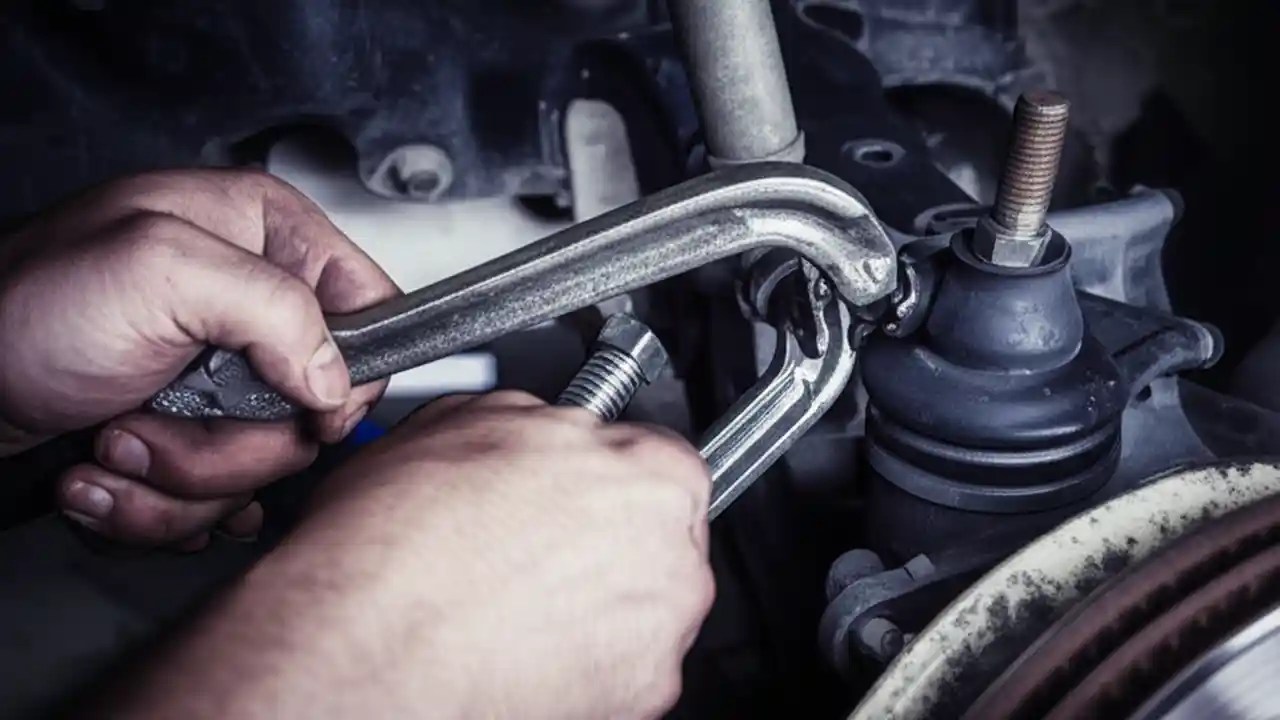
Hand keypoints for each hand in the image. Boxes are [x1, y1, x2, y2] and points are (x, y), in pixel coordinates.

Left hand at [0, 169, 398, 546]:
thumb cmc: (19, 303)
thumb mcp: (159, 269)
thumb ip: (274, 306)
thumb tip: (334, 377)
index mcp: (266, 238)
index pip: (373, 310)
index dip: (351, 374)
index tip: (303, 412)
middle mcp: (251, 306)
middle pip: (316, 410)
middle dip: (233, 444)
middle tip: (157, 415)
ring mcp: (220, 376)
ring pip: (264, 467)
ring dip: (181, 479)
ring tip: (112, 439)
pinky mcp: (189, 432)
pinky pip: (216, 499)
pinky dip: (156, 506)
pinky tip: (105, 468)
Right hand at [105, 392, 714, 718]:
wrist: (368, 655)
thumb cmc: (400, 549)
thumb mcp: (458, 423)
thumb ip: (529, 420)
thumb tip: (534, 423)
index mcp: (650, 472)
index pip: (652, 456)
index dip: (598, 471)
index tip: (569, 488)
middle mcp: (675, 557)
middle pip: (655, 534)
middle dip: (602, 537)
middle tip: (534, 547)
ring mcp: (660, 638)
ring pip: (639, 606)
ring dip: (593, 600)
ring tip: (516, 603)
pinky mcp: (635, 699)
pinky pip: (620, 668)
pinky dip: (582, 660)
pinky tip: (522, 648)